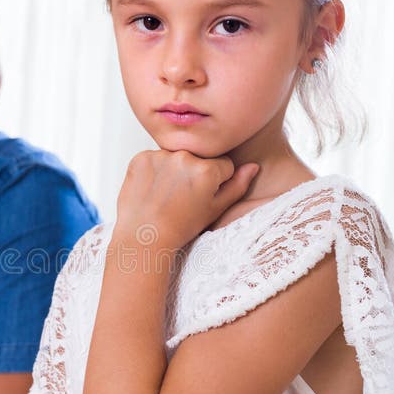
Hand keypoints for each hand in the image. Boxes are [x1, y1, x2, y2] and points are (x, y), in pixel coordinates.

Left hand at [115, 150, 257, 248]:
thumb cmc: (181, 227)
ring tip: (165, 195)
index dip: (215, 181)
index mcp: (207, 169)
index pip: (224, 164)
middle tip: (181, 197)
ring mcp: (160, 155)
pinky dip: (153, 170)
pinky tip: (151, 189)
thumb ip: (237, 186)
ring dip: (173, 169)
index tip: (201, 196)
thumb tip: (253, 166)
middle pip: (199, 158)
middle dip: (194, 172)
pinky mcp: (140, 158)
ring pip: (176, 156)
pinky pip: (154, 158)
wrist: (144, 237)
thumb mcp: (215, 210)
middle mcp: (185, 157)